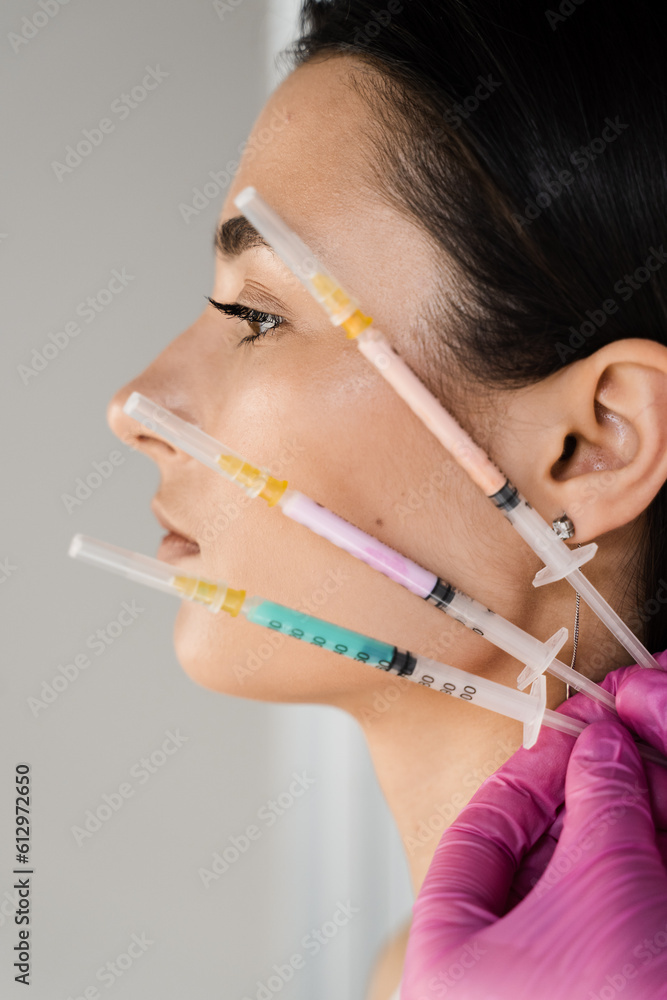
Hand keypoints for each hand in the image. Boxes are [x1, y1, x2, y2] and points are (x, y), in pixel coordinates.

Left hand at [402, 657, 666, 998]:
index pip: (477, 837)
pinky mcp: (582, 998)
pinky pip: (595, 931)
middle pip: (524, 864)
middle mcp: (476, 987)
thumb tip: (602, 746)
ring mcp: (528, 999)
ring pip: (567, 898)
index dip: (529, 778)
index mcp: (443, 962)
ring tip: (648, 795)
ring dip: (612, 841)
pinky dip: (624, 885)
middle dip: (582, 807)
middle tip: (619, 760)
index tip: (570, 740)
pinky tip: (656, 846)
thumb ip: (599, 800)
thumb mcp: (608, 880)